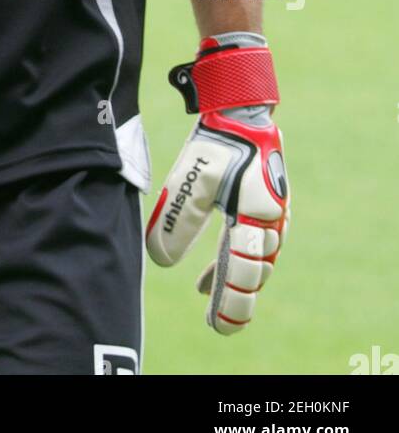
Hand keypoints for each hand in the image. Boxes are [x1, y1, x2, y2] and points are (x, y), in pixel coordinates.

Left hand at [145, 33, 289, 334]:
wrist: (240, 108)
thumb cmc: (215, 142)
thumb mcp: (190, 180)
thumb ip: (176, 222)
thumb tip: (160, 261)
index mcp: (256, 214)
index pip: (243, 270)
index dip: (230, 301)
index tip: (215, 324)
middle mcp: (271, 220)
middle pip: (256, 273)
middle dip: (237, 301)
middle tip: (218, 324)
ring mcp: (272, 213)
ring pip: (256, 262)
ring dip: (234, 282)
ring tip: (209, 300)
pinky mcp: (264, 206)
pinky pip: (253, 245)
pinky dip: (232, 262)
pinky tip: (206, 276)